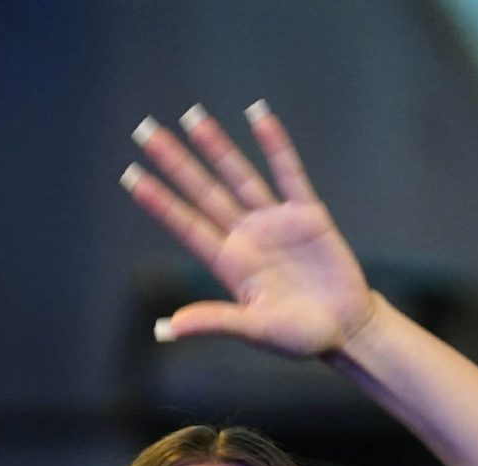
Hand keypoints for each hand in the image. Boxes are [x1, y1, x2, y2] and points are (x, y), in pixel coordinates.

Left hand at [121, 100, 376, 357]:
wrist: (347, 329)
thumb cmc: (299, 337)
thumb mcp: (256, 331)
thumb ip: (215, 321)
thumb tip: (167, 329)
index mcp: (229, 263)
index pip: (186, 224)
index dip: (160, 201)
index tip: (131, 175)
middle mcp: (246, 236)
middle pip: (203, 191)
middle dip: (175, 161)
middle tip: (145, 130)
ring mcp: (275, 222)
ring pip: (238, 175)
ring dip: (216, 146)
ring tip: (192, 117)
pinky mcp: (308, 213)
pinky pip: (288, 172)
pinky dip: (275, 145)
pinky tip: (258, 116)